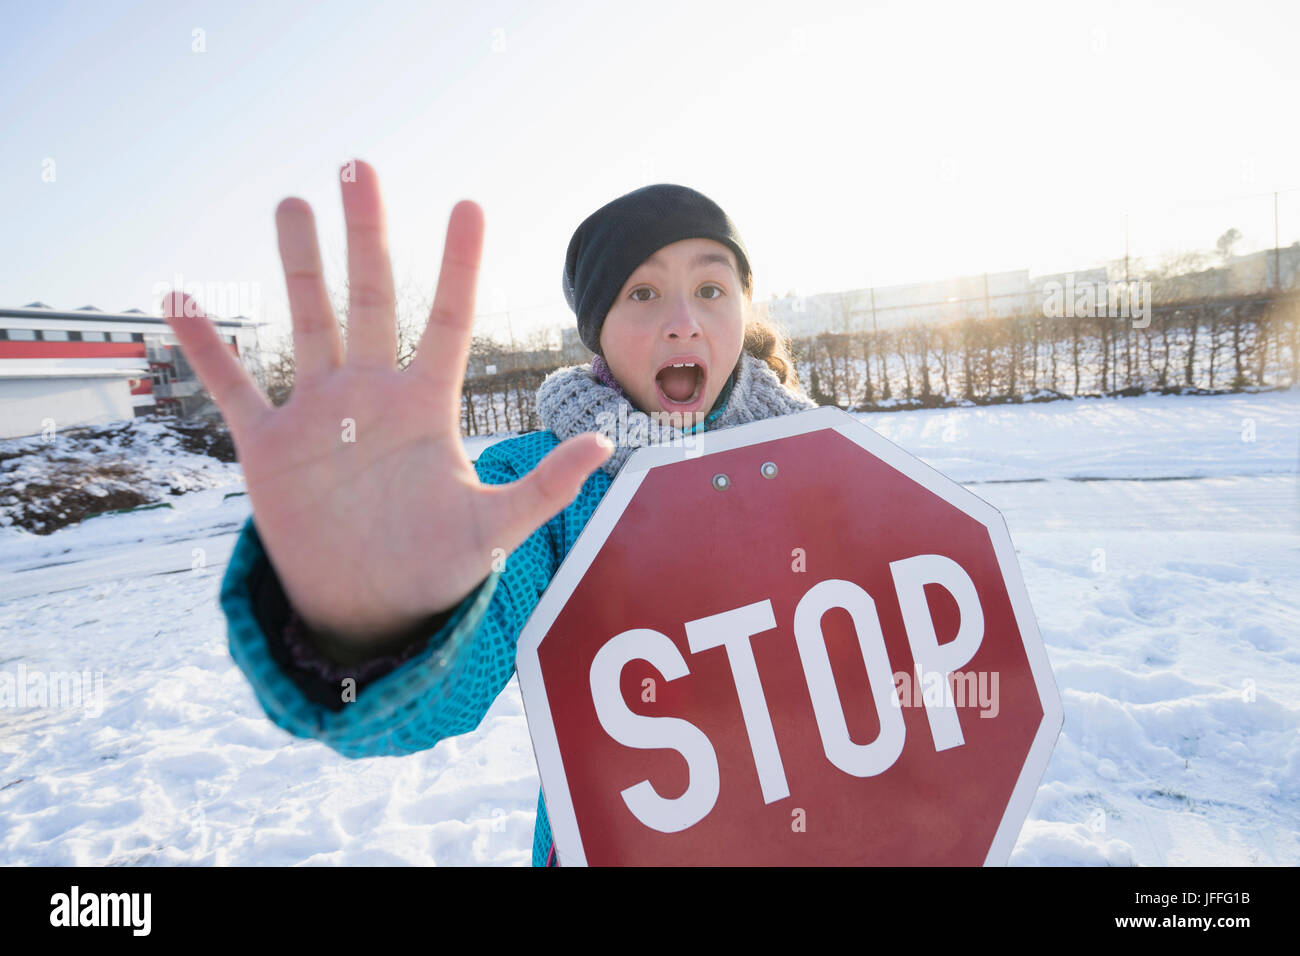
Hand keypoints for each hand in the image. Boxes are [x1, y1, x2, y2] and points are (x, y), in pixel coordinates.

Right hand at [164, 160, 611, 651]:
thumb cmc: (437, 566)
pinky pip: (232, 387)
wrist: (371, 607)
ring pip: (308, 323)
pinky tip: (179, 300)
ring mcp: (318, 415)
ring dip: (298, 266)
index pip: (448, 320)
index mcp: (426, 406)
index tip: (469, 206)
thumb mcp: (495, 528)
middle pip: (371, 299)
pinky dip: (206, 348)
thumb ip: (545, 486)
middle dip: (366, 236)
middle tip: (359, 169)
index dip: (460, 266)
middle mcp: (372, 395)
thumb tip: (606, 443)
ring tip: (291, 203)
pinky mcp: (268, 446)